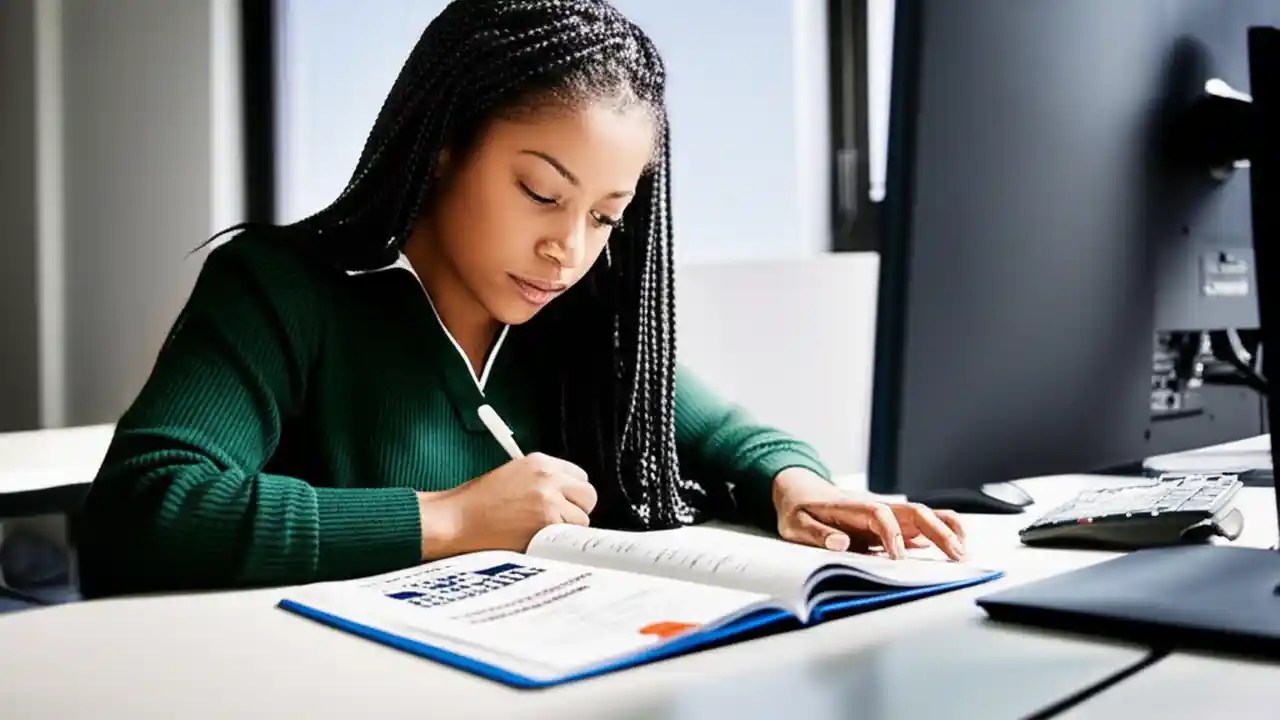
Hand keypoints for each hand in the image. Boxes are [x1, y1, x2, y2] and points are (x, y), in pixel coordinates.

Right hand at [416, 452, 597, 559]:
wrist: (457, 519)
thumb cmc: (478, 502)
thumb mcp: (513, 475)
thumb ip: (542, 481)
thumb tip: (568, 497)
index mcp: (540, 461)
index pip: (579, 476)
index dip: (572, 493)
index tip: (564, 504)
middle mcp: (548, 477)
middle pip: (588, 495)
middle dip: (577, 510)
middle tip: (558, 522)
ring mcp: (550, 500)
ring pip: (582, 519)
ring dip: (566, 529)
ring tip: (541, 533)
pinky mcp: (546, 523)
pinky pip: (568, 536)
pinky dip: (557, 542)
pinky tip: (538, 541)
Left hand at [771, 468, 966, 560]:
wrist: (801, 492)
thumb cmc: (799, 510)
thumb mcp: (796, 524)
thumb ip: (816, 533)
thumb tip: (841, 543)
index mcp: (854, 506)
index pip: (880, 515)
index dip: (892, 535)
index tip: (898, 558)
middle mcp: (876, 506)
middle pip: (914, 512)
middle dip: (938, 532)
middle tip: (956, 555)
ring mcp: (887, 513)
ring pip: (924, 515)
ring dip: (946, 530)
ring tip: (964, 552)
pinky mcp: (891, 523)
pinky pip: (920, 526)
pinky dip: (940, 534)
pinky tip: (955, 549)